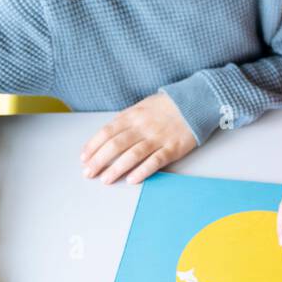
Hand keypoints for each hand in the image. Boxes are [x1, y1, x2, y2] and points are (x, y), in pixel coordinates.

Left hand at [80, 92, 196, 184]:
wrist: (197, 102)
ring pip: (133, 155)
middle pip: (116, 145)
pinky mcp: (173, 148)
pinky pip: (155, 161)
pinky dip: (142, 171)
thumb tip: (108, 134)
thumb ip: (126, 119)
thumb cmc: (167, 106)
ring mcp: (158, 138)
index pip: (107, 132)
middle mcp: (143, 127)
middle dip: (99, 161)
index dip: (93, 146)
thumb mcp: (143, 106)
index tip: (84, 158)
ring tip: (106, 180)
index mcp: (133, 115)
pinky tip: (132, 180)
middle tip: (89, 173)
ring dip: (117, 169)